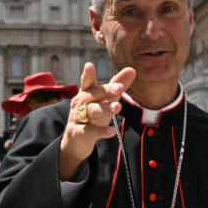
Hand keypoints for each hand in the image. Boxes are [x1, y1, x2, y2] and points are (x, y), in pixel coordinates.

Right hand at [59, 62, 135, 179]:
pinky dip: (101, 131)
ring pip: (91, 111)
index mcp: (87, 94)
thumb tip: (132, 69)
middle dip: (106, 90)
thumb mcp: (105, 101)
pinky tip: (112, 131)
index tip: (89, 65)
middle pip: (93, 95)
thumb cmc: (92, 117)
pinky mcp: (77, 133)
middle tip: (120, 88)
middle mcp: (80, 104)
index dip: (88, 74)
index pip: (87, 82)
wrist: (75, 142)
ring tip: (118, 107)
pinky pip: (89, 131)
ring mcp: (77, 118)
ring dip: (104, 108)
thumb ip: (117, 86)